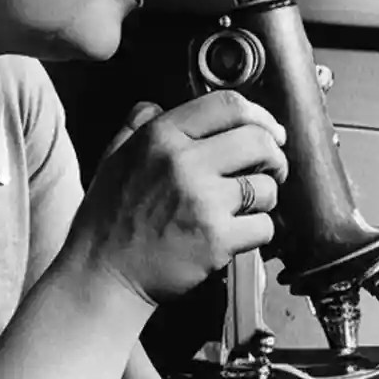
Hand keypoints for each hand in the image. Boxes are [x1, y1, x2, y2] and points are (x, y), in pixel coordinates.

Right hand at [67, 90, 287, 305]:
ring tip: (245, 208)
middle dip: (274, 155)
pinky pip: (264, 226)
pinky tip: (238, 234)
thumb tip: (157, 106)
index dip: (259, 116)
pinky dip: (257, 232)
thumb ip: (137, 126)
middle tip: (271, 169)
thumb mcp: (113, 159)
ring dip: (264, 198)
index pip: (228, 105)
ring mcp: (203, 201)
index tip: (269, 130)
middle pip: (258, 141)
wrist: (103, 274)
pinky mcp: (217, 239)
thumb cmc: (108, 221)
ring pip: (266, 186)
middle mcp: (184, 163)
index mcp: (161, 137)